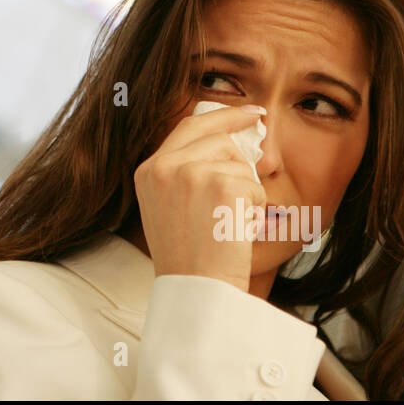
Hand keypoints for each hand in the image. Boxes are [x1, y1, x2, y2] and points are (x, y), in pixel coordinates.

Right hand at [133, 104, 267, 293]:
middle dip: (241, 149)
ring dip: (246, 191)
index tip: (248, 113)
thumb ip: (186, 172)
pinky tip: (237, 230)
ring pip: (238, 163)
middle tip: (255, 147)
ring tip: (230, 223)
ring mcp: (191, 172)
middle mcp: (164, 166)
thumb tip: (233, 144)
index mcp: (148, 170)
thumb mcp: (169, 207)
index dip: (221, 116)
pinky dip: (255, 209)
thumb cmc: (187, 258)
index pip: (188, 127)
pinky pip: (254, 185)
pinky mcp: (220, 185)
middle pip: (217, 139)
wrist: (195, 290)